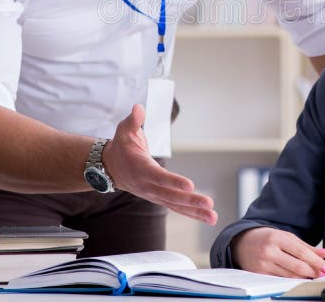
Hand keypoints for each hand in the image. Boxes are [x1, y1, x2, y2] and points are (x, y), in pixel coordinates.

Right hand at [104, 104, 216, 224]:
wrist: (111, 167)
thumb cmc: (122, 146)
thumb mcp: (124, 130)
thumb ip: (133, 120)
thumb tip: (138, 108)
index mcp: (140, 168)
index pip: (158, 176)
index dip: (173, 181)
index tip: (190, 185)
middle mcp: (147, 185)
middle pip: (170, 195)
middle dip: (190, 200)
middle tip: (209, 204)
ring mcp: (154, 194)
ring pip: (175, 204)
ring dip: (195, 211)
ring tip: (213, 216)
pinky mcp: (160, 198)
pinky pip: (177, 207)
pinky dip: (192, 213)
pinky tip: (208, 217)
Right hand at [231, 227, 324, 277]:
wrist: (242, 242)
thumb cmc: (266, 238)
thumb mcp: (286, 237)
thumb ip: (306, 246)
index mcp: (277, 237)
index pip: (301, 252)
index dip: (316, 262)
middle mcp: (269, 251)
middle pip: (297, 266)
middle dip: (313, 272)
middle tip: (323, 274)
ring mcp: (263, 264)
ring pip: (290, 276)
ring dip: (305, 277)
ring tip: (313, 276)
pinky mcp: (259, 275)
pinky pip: (281, 281)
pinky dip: (292, 281)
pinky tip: (299, 279)